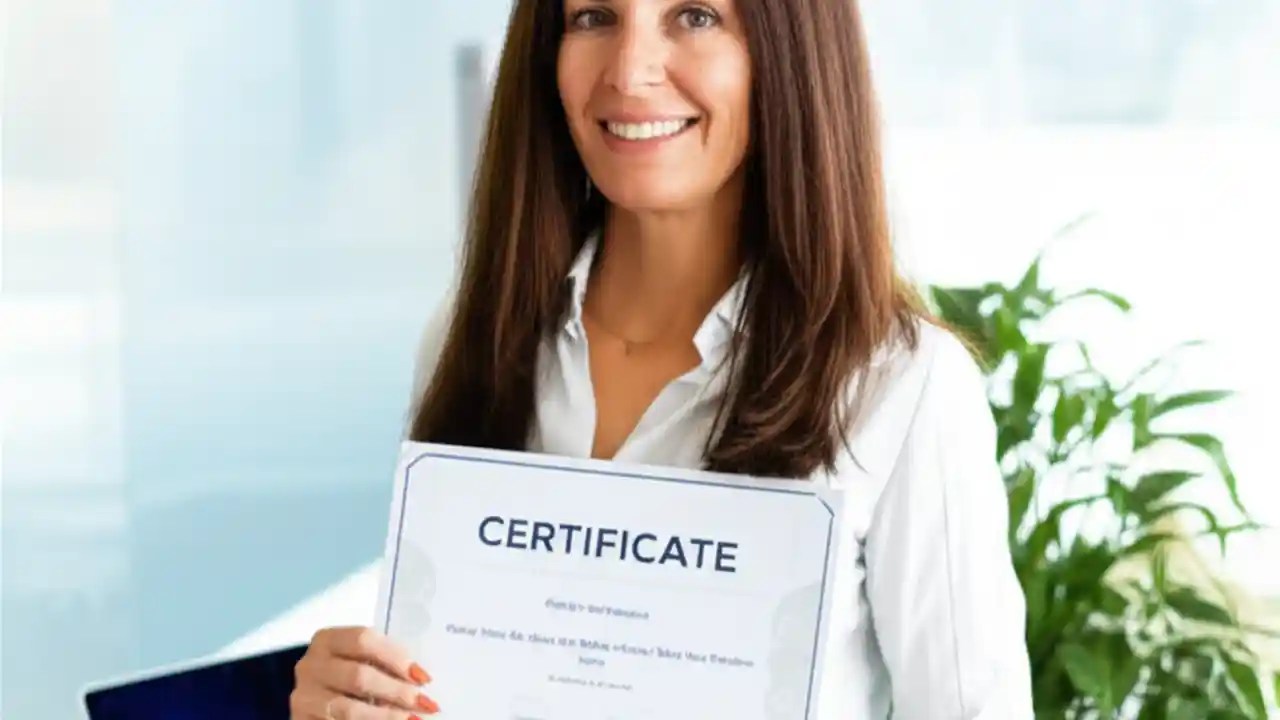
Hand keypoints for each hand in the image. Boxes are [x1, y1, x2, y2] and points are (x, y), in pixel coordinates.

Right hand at [291, 626, 438, 718]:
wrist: (321, 704)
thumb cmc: (349, 676)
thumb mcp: (362, 662)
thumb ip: (384, 663)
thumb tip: (420, 677)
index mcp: (328, 640)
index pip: (363, 639)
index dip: (396, 657)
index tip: (422, 677)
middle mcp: (310, 666)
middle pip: (358, 675)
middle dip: (396, 691)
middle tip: (424, 703)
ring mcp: (304, 696)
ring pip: (349, 709)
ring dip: (386, 716)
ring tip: (412, 719)